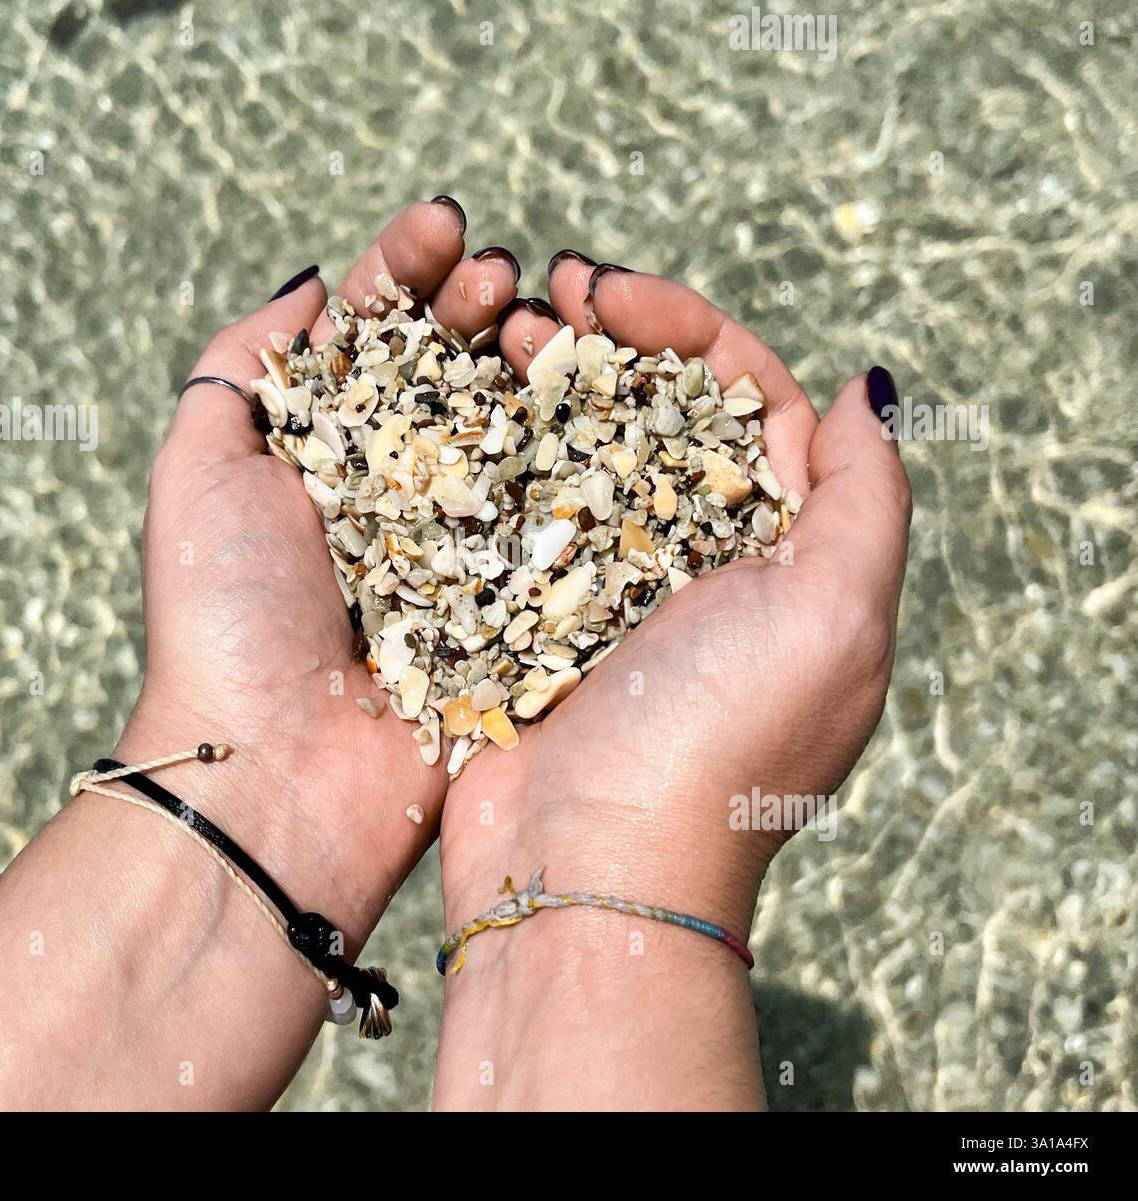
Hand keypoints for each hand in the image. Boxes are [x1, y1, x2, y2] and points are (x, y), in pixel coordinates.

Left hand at [113, 199, 519, 947]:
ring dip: (533, 357)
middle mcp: (397, 488)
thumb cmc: (222, 619)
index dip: (408, 271)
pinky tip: (595, 391)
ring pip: (513, 424)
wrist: (275, 771)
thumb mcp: (196, 468)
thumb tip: (313, 286)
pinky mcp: (517, 596)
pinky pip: (561, 508)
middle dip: (478, 303)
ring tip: (547, 311)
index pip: (374, 337)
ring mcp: (464, 540)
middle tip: (502, 276)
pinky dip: (582, 445)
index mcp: (323, 452)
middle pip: (452, 367)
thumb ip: (242, 362)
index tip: (441, 228)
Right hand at [434, 258, 909, 1108]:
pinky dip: (497, 454)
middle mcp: (702, 567)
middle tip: (546, 288)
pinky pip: (520, 514)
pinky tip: (461, 407)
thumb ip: (867, 495)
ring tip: (495, 328)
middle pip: (661, 415)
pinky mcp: (533, 619)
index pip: (750, 402)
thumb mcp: (836, 616)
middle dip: (610, 340)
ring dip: (548, 382)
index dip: (689, 333)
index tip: (613, 295)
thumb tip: (873, 388)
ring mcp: (611, 592)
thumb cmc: (718, 746)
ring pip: (584, 453)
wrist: (585, 873)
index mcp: (786, 557)